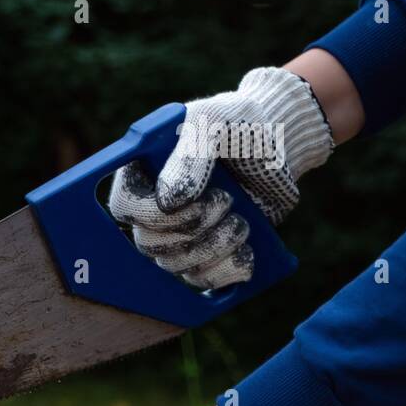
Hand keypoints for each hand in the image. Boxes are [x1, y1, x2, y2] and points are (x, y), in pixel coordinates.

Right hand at [108, 66, 332, 289]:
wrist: (280, 145)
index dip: (152, 213)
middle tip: (228, 202)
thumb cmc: (240, 124)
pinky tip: (248, 253)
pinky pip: (201, 280)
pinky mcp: (206, 252)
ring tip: (242, 222)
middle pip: (149, 243)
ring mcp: (179, 234)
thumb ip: (190, 156)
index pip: (125, 207)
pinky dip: (226, 272)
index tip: (191, 199)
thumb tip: (168, 203)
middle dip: (194, 230)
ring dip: (215, 248)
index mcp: (144, 172)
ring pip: (176, 265)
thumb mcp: (215, 124)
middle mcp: (153, 207)